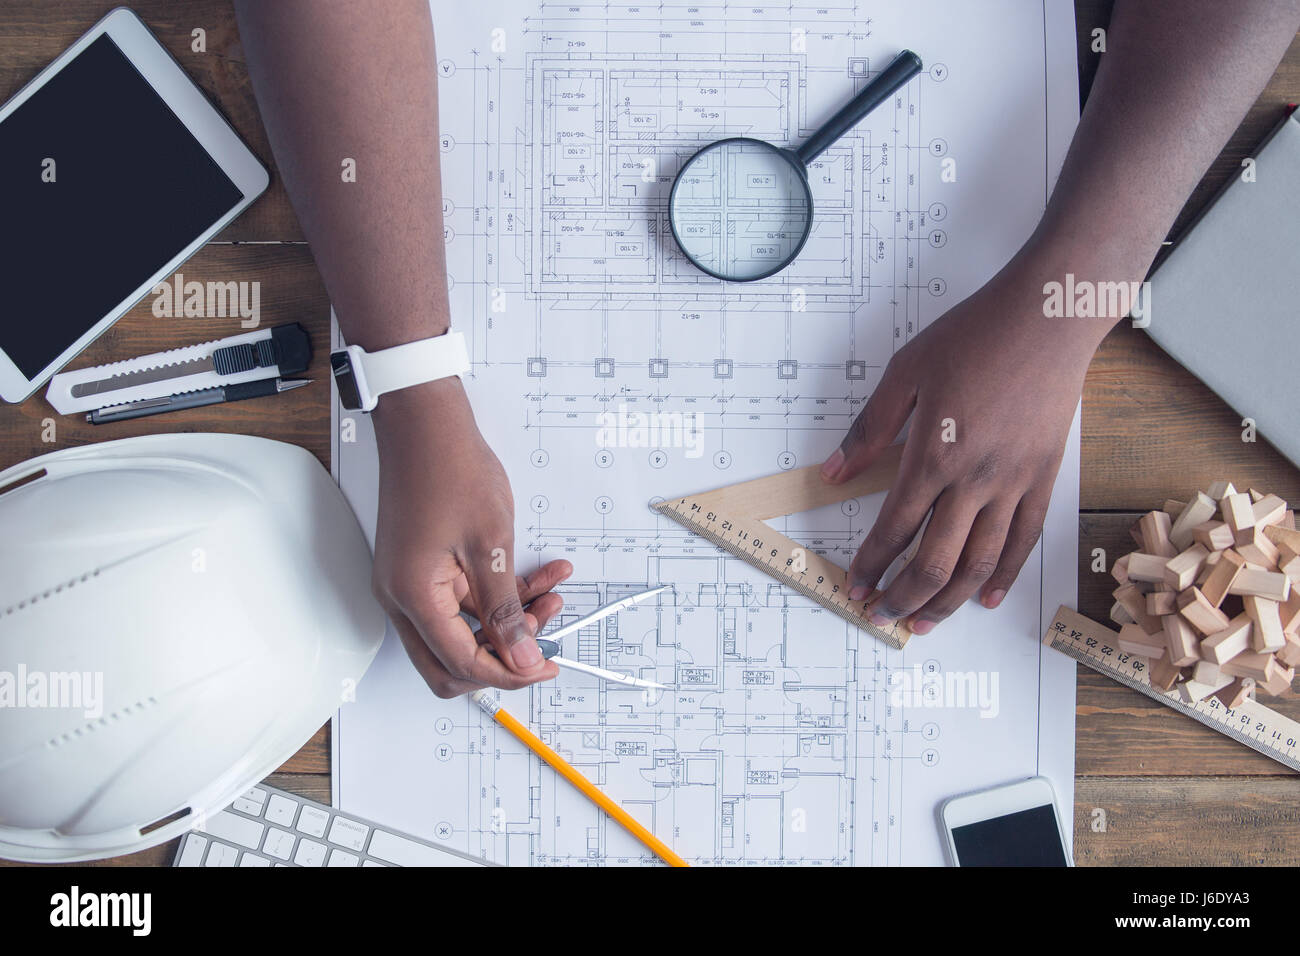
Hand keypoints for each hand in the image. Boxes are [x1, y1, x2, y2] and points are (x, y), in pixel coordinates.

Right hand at [369, 378, 565, 696]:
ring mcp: (413, 584)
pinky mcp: (426, 570)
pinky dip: (502, 595)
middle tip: (545, 643)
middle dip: (503, 657)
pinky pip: (465, 600)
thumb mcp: (492, 545)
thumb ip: (506, 609)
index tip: (543, 665)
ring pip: (464, 630)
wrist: (426, 426)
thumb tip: (521, 656)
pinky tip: (540, 576)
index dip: (507, 672)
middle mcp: (403, 598)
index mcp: (414, 596)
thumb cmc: (449, 469)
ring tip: (552, 595)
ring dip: (510, 621)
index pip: (460, 663)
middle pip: (451, 662)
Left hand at [821, 261, 1099, 633]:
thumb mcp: (905, 374)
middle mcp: (975, 481)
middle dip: (903, 597)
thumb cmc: (975, 337)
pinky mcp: (1043, 479)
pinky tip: (984, 597)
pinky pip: (1025, 540)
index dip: (871, 564)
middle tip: (881, 616)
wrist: (1047, 319)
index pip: (894, 529)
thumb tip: (834, 472)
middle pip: (935, 562)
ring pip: (980, 564)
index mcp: (934, 457)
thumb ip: (869, 429)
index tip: (856, 584)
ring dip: (948, 601)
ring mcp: (1014, 484)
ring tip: (924, 623)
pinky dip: (1004, 576)